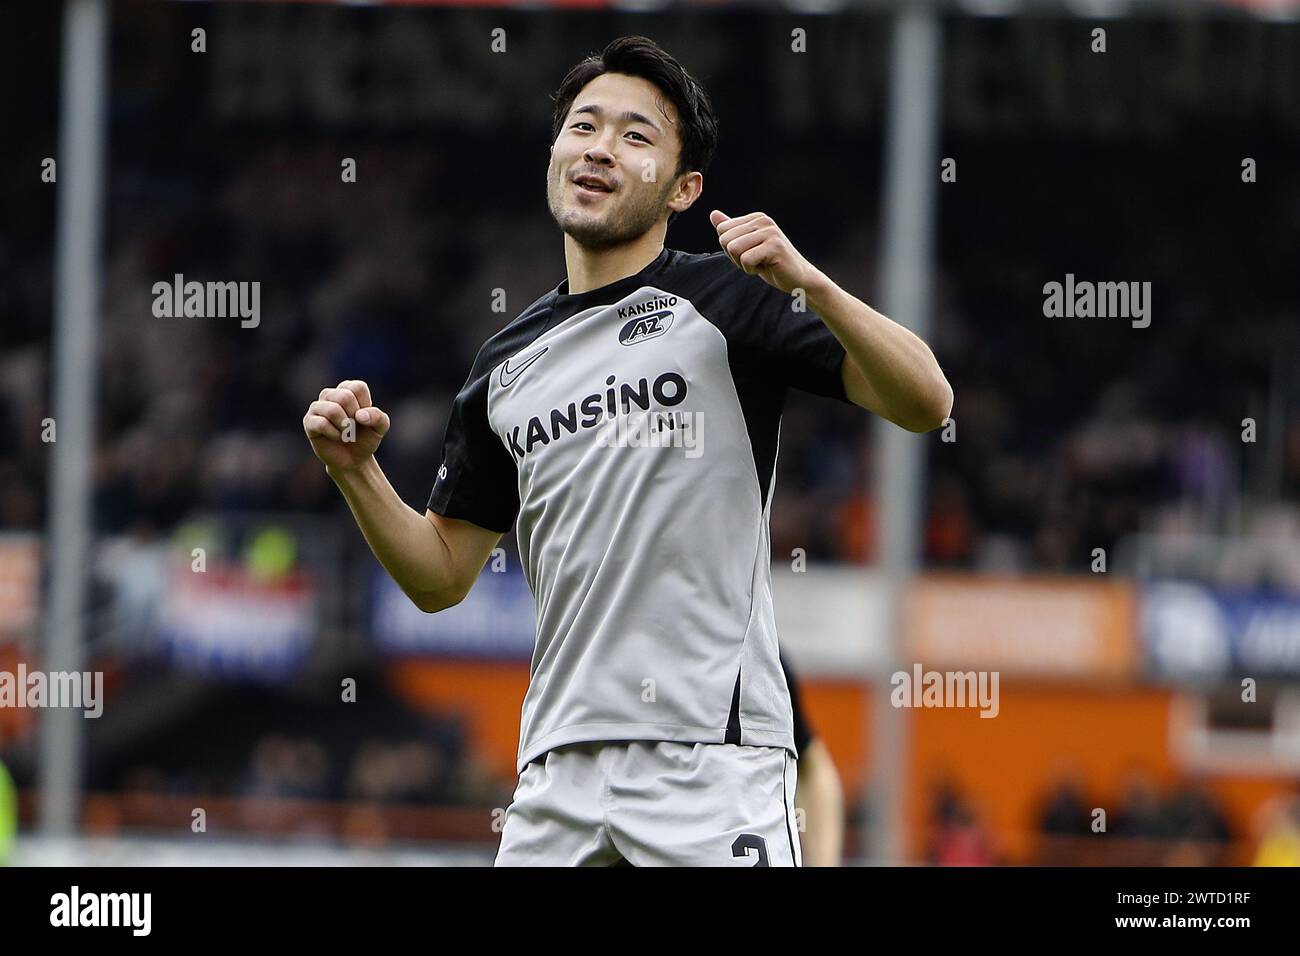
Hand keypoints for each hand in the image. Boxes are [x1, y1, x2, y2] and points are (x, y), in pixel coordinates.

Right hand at [303, 379, 390, 474]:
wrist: (353, 460)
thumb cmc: (366, 439)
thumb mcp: (380, 428)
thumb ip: (378, 417)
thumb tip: (360, 415)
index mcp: (348, 389)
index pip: (357, 388)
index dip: (365, 406)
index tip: (364, 418)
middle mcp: (330, 394)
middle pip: (344, 397)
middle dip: (354, 417)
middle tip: (353, 427)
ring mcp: (317, 407)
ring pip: (332, 409)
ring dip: (345, 427)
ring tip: (345, 433)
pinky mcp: (309, 421)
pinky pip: (322, 423)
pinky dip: (334, 434)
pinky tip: (336, 437)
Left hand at [710, 209, 824, 296]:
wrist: (798, 279)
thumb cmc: (771, 264)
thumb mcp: (747, 246)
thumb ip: (731, 230)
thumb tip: (713, 214)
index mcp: (756, 217)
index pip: (722, 230)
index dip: (730, 249)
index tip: (750, 253)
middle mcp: (763, 220)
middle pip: (725, 239)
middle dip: (735, 257)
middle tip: (756, 261)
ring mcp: (770, 232)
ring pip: (733, 248)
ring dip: (743, 264)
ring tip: (761, 263)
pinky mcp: (774, 246)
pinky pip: (746, 259)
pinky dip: (752, 269)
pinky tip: (767, 267)